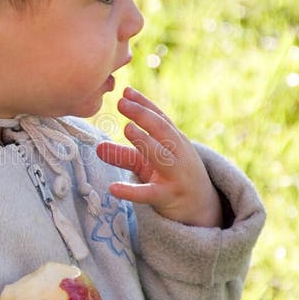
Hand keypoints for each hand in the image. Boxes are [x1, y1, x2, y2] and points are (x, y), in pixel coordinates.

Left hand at [95, 86, 222, 226]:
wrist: (202, 208)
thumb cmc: (172, 178)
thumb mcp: (148, 165)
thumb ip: (124, 155)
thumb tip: (97, 147)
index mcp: (176, 141)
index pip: (160, 118)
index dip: (144, 104)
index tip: (126, 91)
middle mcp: (179, 154)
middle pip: (163, 131)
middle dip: (144, 115)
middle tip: (122, 102)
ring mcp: (175, 175)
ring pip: (161, 156)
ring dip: (145, 141)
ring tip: (127, 128)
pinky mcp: (168, 197)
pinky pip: (149, 193)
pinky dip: (131, 191)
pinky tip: (113, 188)